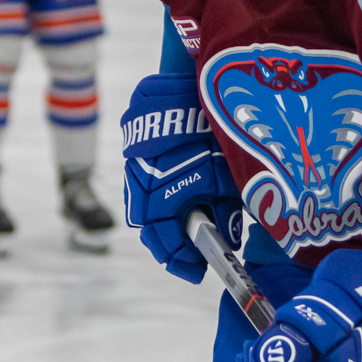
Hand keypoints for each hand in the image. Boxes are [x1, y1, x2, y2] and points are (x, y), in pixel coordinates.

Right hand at [120, 72, 240, 282]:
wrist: (184, 89)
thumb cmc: (209, 134)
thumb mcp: (222, 178)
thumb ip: (222, 213)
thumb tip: (227, 241)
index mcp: (162, 199)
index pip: (167, 243)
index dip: (183, 262)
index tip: (199, 272)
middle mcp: (141, 192)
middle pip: (152, 234)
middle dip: (172, 250)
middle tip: (191, 262)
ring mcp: (134, 176)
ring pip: (144, 216)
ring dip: (164, 229)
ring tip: (184, 239)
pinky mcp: (134, 162)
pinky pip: (141, 195)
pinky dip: (157, 208)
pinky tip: (173, 210)